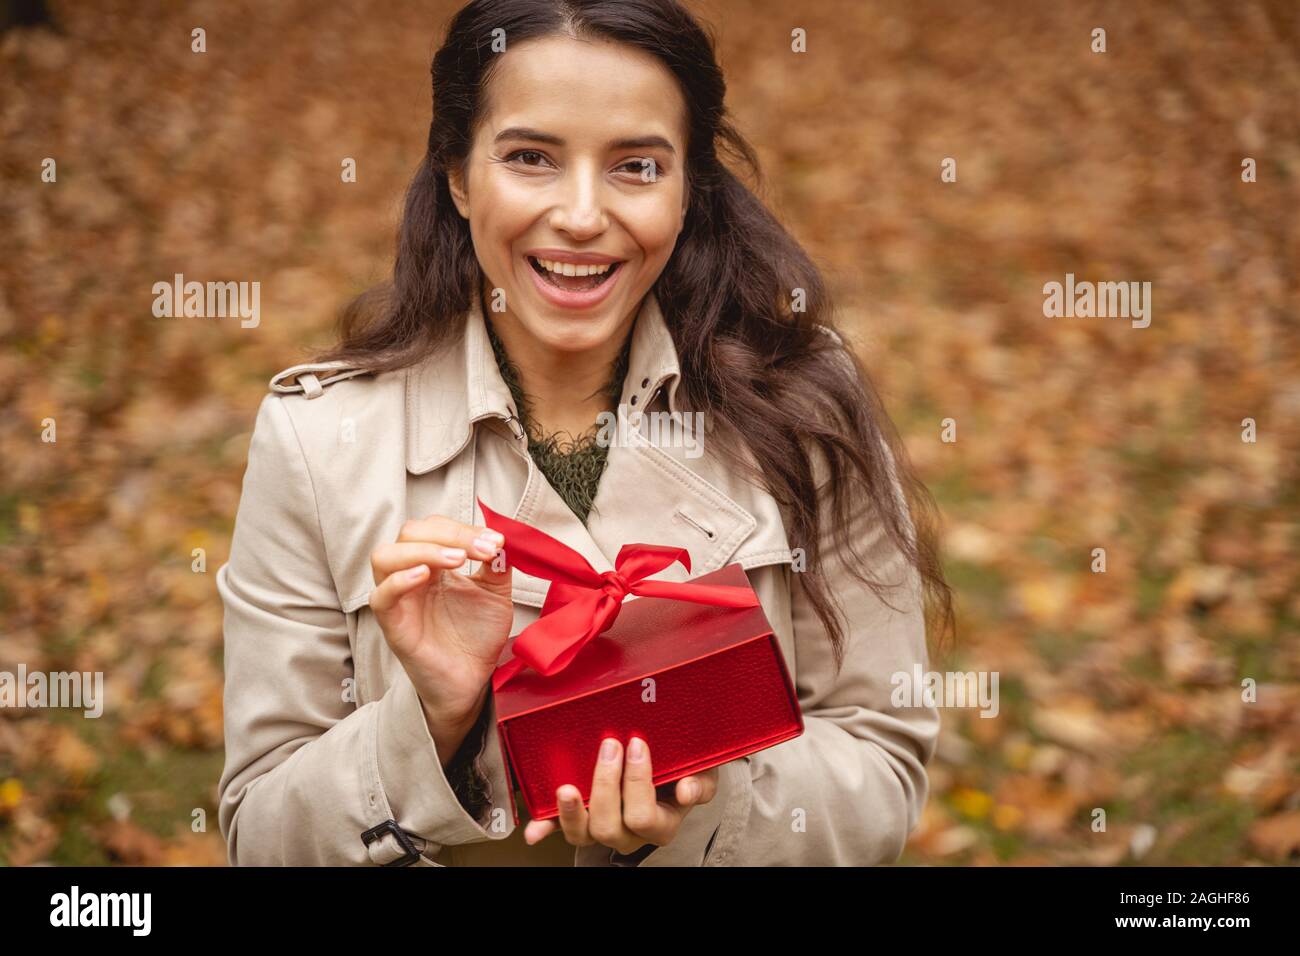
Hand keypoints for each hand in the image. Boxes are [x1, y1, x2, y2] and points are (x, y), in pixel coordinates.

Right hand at [368, 515, 513, 742]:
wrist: (470, 681)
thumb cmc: (476, 636)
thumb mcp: (496, 594)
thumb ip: (497, 565)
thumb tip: (500, 539)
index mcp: (434, 563)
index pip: (436, 527)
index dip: (465, 528)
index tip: (496, 542)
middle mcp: (412, 574)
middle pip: (410, 533)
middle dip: (448, 534)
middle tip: (482, 550)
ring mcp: (399, 598)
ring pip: (386, 556)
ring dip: (423, 550)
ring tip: (456, 559)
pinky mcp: (393, 624)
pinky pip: (382, 595)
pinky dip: (400, 580)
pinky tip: (425, 575)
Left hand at [522, 736, 718, 854]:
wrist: (671, 769)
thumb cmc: (685, 769)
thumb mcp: (702, 772)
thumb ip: (701, 782)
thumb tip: (688, 790)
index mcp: (661, 824)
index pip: (644, 816)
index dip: (638, 782)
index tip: (637, 743)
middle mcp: (629, 833)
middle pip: (610, 826)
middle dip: (606, 784)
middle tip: (610, 746)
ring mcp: (603, 828)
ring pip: (583, 834)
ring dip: (570, 812)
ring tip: (566, 789)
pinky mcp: (582, 818)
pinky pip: (562, 828)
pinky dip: (547, 827)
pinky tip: (535, 829)